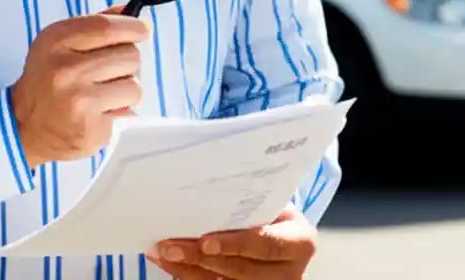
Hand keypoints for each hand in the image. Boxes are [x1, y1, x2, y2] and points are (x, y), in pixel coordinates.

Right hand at [9, 7, 148, 168]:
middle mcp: (66, 69)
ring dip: (125, 91)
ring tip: (103, 96)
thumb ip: (95, 25)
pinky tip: (99, 113)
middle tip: (108, 74)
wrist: (23, 128)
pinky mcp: (91, 127)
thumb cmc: (46, 82)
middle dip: (126, 64)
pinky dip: (120, 112)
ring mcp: (79, 100)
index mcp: (56, 42)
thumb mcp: (59, 45)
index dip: (132, 27)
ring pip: (135, 86)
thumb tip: (130, 10)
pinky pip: (129, 112)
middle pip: (129, 55)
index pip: (107, 27)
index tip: (142, 30)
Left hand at [148, 206, 316, 279]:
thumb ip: (252, 205)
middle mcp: (288, 272)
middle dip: (201, 258)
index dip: (236, 244)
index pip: (268, 244)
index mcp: (300, 243)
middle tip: (170, 246)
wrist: (286, 237)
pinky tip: (169, 263)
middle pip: (241, 270)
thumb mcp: (276, 206)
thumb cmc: (276, 214)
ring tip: (163, 253)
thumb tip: (205, 193)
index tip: (205, 241)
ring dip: (188, 269)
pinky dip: (187, 275)